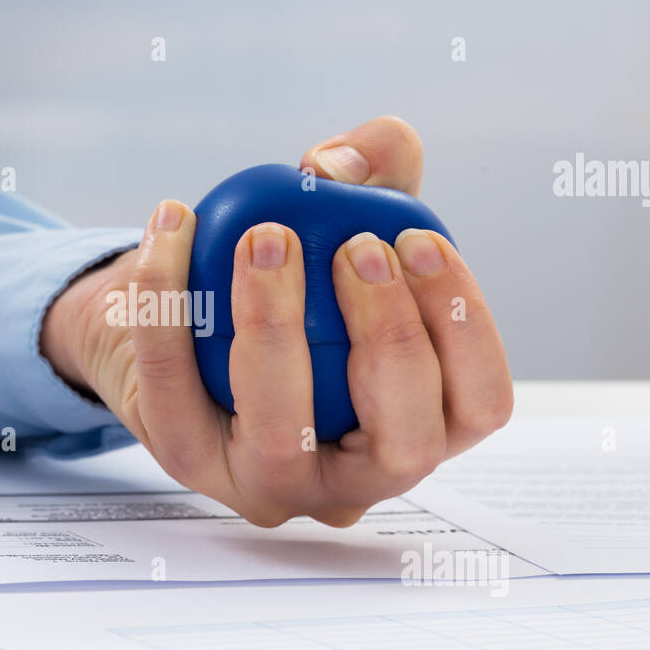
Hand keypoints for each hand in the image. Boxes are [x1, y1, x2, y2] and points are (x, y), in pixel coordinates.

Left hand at [41, 116, 512, 526]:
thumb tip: (340, 164)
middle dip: (389, 335)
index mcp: (418, 425)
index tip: (419, 241)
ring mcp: (270, 485)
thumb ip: (375, 167)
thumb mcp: (350, 214)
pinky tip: (175, 220)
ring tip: (265, 237)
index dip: (464, 327)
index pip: (480, 407)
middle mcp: (355, 478)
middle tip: (355, 246)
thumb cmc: (299, 281)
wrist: (186, 325)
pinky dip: (169, 297)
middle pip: (406, 445)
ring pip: (283, 438)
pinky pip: (173, 386)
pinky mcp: (188, 462)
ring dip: (277, 326)